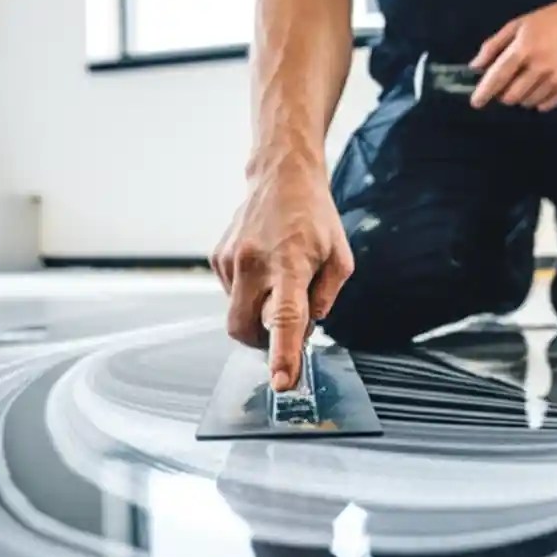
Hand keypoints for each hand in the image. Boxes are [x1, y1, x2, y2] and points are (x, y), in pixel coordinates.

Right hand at [211, 166, 354, 390]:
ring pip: (235, 315)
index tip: (282, 381)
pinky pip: (230, 295)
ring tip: (277, 280)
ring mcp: (230, 260)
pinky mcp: (217, 257)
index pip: (285, 318)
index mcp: (289, 264)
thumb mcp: (339, 258)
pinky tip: (263, 269)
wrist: (281, 175)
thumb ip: (325, 298)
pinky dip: (247, 295)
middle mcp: (253, 263)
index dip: (282, 353)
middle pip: (243, 330)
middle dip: (259, 342)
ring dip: (255, 312)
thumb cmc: (315, 217)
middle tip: (282, 327)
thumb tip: (305, 328)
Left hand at [469, 0, 556, 111]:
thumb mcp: (518, 25)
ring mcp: (556, 78)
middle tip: (510, 83)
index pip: (497, 77)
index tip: (476, 102)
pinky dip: (539, 100)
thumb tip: (476, 66)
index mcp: (524, 48)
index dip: (484, 92)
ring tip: (531, 78)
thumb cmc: (550, 21)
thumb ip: (494, 46)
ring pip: (527, 103)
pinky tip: (543, 84)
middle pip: (510, 97)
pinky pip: (545, 106)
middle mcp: (540, 66)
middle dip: (504, 94)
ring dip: (523, 96)